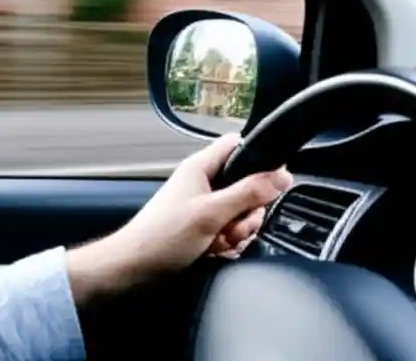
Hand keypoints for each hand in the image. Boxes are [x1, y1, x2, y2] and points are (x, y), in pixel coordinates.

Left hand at [65, 134, 291, 301]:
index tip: (270, 184)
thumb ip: (249, 193)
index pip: (239, 146)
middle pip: (248, 185)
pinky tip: (215, 250)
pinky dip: (227, 242)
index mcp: (201, 167)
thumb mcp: (211, 213)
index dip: (260, 159)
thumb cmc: (161, 237)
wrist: (133, 269)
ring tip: (220, 241)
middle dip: (249, 211)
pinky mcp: (203, 228)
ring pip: (241, 212)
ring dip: (238, 230)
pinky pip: (229, 230)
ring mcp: (203, 206)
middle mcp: (204, 183)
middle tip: (234, 225)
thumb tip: (283, 176)